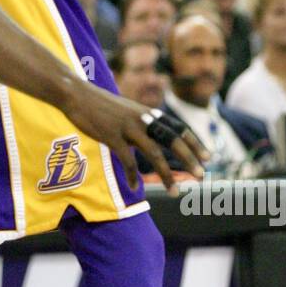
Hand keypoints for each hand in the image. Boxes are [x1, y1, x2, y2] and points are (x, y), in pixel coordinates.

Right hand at [64, 84, 207, 197]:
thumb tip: (154, 131)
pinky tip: (135, 188)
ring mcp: (128, 127)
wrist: (78, 95)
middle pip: (172, 140)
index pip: (178, 128)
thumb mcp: (127, 109)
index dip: (194, 143)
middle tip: (201, 175)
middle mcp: (143, 119)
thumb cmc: (101, 104)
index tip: (208, 157)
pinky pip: (127, 160)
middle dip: (189, 159)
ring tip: (175, 191)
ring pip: (154, 153)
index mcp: (148, 113)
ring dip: (166, 174)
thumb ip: (142, 120)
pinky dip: (132, 175)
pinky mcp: (112, 136)